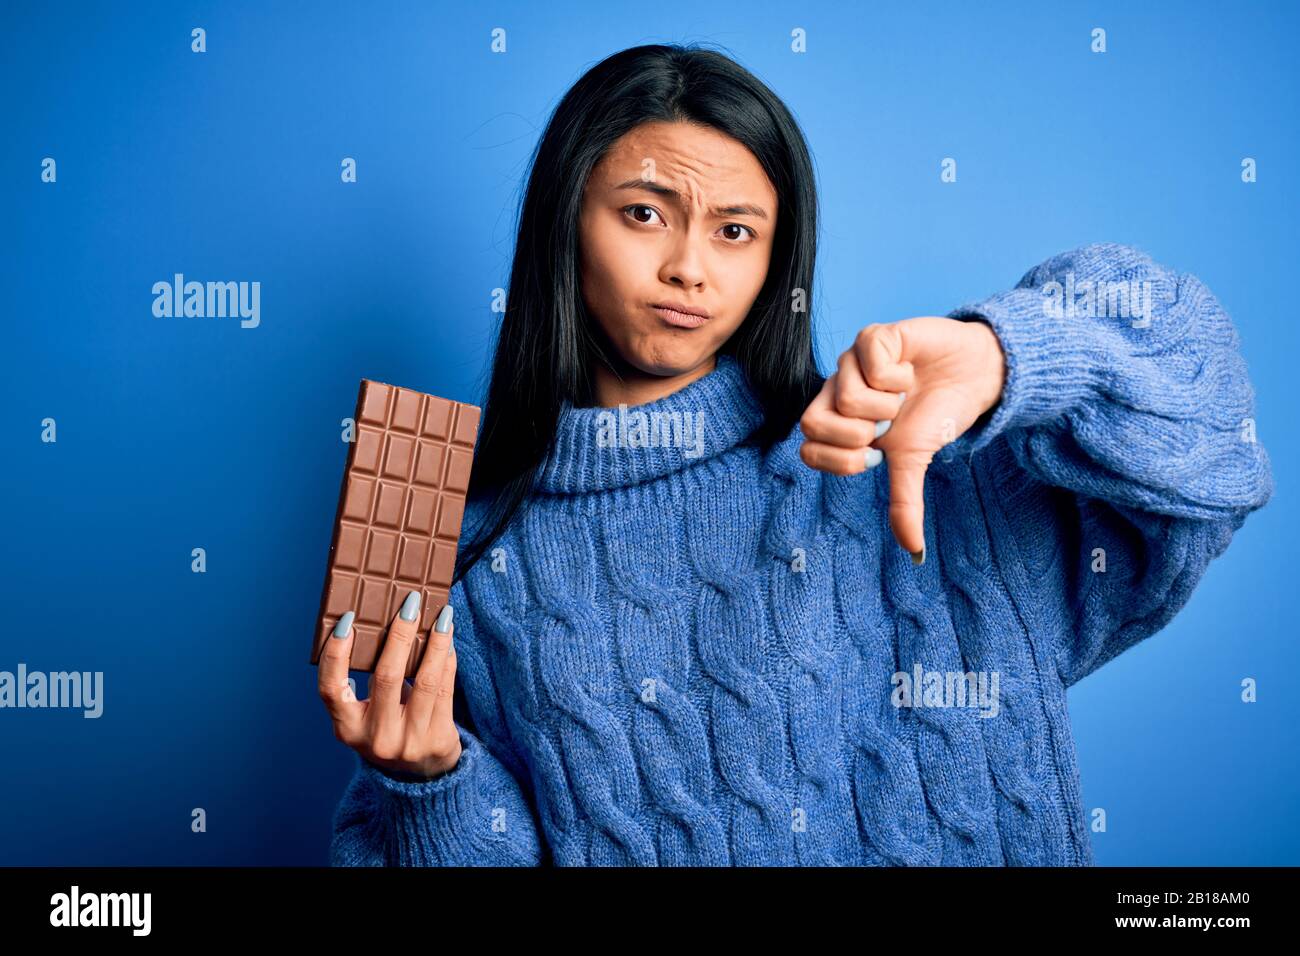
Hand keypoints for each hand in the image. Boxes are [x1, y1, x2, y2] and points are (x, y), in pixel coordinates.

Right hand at [318, 591, 462, 780]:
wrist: (422, 778)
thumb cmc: (390, 731)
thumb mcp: (367, 716)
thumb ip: (369, 680)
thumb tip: (385, 622)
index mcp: (347, 728)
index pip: (331, 688)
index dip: (336, 653)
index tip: (347, 620)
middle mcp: (375, 738)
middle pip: (386, 676)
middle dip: (399, 634)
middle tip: (410, 603)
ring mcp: (408, 742)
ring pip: (424, 680)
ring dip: (435, 642)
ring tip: (442, 614)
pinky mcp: (438, 740)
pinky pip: (445, 689)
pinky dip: (447, 659)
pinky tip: (449, 639)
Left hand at [798, 316, 1005, 559]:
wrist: (974, 376)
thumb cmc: (936, 414)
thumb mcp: (915, 462)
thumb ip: (904, 503)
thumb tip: (915, 554)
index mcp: (837, 421)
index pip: (808, 450)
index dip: (842, 460)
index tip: (878, 454)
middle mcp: (836, 390)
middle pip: (812, 423)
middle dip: (859, 435)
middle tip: (888, 425)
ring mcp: (851, 361)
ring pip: (846, 396)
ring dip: (886, 405)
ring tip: (903, 395)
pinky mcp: (873, 337)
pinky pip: (870, 365)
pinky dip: (897, 377)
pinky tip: (909, 372)